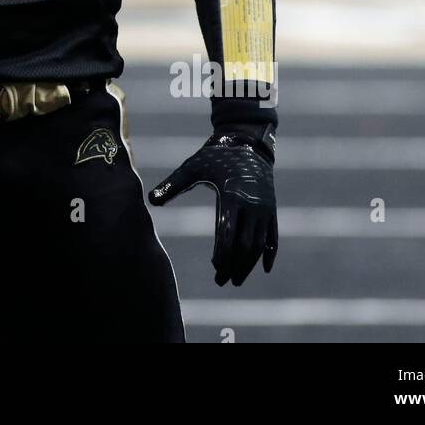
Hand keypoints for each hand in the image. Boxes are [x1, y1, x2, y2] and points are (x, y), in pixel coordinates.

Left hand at [149, 129, 277, 286]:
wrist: (246, 142)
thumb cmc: (215, 155)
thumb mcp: (192, 167)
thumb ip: (173, 184)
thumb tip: (151, 201)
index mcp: (232, 196)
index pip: (228, 234)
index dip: (223, 254)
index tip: (215, 268)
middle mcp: (252, 205)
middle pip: (245, 245)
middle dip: (235, 266)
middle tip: (222, 281)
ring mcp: (265, 208)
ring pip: (259, 244)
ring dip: (249, 264)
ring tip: (237, 279)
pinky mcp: (271, 209)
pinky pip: (273, 236)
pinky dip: (269, 253)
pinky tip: (264, 268)